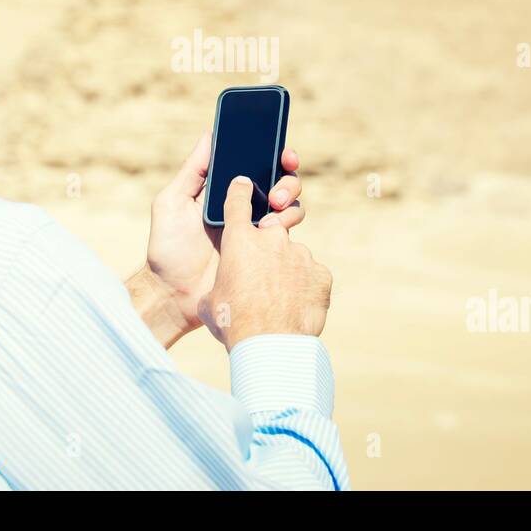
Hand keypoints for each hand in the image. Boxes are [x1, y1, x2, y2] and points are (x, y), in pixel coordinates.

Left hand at [144, 128, 304, 331]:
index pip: (255, 164)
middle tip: (275, 191)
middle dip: (288, 178)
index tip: (282, 151)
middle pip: (280, 181)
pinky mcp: (266, 252)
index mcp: (225, 190)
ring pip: (290, 205)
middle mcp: (246, 206)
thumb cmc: (167, 249)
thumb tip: (209, 134)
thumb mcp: (172, 203)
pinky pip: (288, 233)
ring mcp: (258, 230)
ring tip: (274, 209)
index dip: (274, 153)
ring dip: (290, 200)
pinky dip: (288, 225)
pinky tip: (271, 232)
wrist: (174, 296)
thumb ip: (193, 171)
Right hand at [197, 176, 331, 350]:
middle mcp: (272, 239)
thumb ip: (218, 283)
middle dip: (267, 243)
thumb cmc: (233, 323)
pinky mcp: (321, 273)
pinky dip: (304, 286)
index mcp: (239, 240)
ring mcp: (300, 254)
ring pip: (292, 254)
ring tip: (277, 299)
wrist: (270, 346)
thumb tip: (220, 290)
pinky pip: (312, 274)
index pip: (238, 200)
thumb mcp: (210, 302)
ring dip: (285, 269)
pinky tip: (295, 306)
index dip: (240, 190)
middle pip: (271, 227)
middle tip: (261, 270)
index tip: (244, 184)